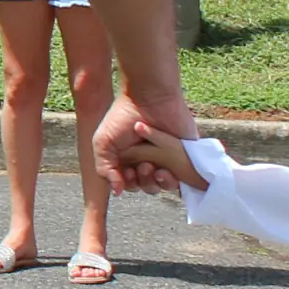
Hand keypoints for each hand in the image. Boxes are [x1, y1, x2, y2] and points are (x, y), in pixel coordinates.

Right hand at [86, 86, 200, 193]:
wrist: (149, 97)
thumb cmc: (122, 117)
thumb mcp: (103, 143)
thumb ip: (104, 169)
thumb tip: (117, 191)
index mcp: (129, 159)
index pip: (129, 183)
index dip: (127, 182)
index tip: (127, 171)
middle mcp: (148, 160)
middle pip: (147, 186)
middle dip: (143, 181)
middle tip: (143, 166)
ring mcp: (167, 158)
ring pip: (164, 185)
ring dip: (158, 183)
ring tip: (154, 168)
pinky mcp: (184, 155)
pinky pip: (184, 178)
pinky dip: (175, 181)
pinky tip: (166, 171)